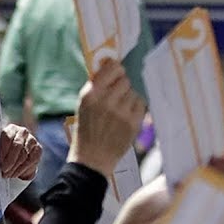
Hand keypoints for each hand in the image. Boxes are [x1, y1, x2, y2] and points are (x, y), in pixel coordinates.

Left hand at [0, 123, 42, 178]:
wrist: (18, 156)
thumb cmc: (4, 152)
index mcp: (10, 128)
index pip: (7, 137)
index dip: (3, 151)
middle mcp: (23, 132)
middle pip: (17, 146)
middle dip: (10, 161)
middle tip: (3, 171)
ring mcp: (32, 140)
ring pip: (24, 155)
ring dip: (15, 167)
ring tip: (7, 174)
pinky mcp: (38, 149)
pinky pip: (30, 160)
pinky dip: (21, 169)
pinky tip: (15, 174)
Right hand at [69, 60, 146, 176]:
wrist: (92, 158)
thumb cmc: (87, 129)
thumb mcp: (83, 105)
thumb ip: (96, 86)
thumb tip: (110, 65)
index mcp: (91, 94)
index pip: (112, 68)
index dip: (116, 70)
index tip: (116, 74)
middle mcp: (107, 101)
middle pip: (125, 80)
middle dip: (121, 86)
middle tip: (116, 97)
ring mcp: (121, 112)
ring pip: (133, 92)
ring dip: (128, 98)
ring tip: (119, 111)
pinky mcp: (133, 123)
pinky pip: (140, 103)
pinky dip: (135, 108)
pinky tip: (126, 116)